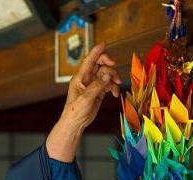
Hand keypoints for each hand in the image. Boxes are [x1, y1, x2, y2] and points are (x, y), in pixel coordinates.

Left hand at [46, 43, 121, 161]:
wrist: (75, 123)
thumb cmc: (75, 111)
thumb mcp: (86, 98)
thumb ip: (97, 85)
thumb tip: (107, 75)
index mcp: (80, 77)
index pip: (89, 60)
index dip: (96, 51)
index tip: (104, 44)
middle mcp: (86, 79)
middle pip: (100, 65)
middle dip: (109, 67)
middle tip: (115, 71)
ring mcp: (92, 85)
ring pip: (106, 75)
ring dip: (113, 78)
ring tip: (117, 86)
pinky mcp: (98, 92)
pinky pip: (108, 84)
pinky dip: (113, 87)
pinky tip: (115, 94)